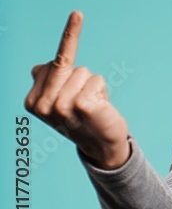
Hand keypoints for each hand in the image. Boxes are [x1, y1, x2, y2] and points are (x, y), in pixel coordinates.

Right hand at [24, 11, 130, 168]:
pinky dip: (102, 89)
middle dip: (79, 74)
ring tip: (91, 105)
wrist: (101, 145)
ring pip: (82, 71)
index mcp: (32, 102)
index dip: (67, 73)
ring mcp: (61, 106)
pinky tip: (100, 106)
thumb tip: (39, 68)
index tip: (71, 93)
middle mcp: (43, 105)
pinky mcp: (82, 106)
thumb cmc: (81, 117)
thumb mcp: (57, 100)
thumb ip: (47, 82)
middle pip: (63, 63)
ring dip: (92, 84)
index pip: (49, 64)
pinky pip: (96, 79)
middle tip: (84, 97)